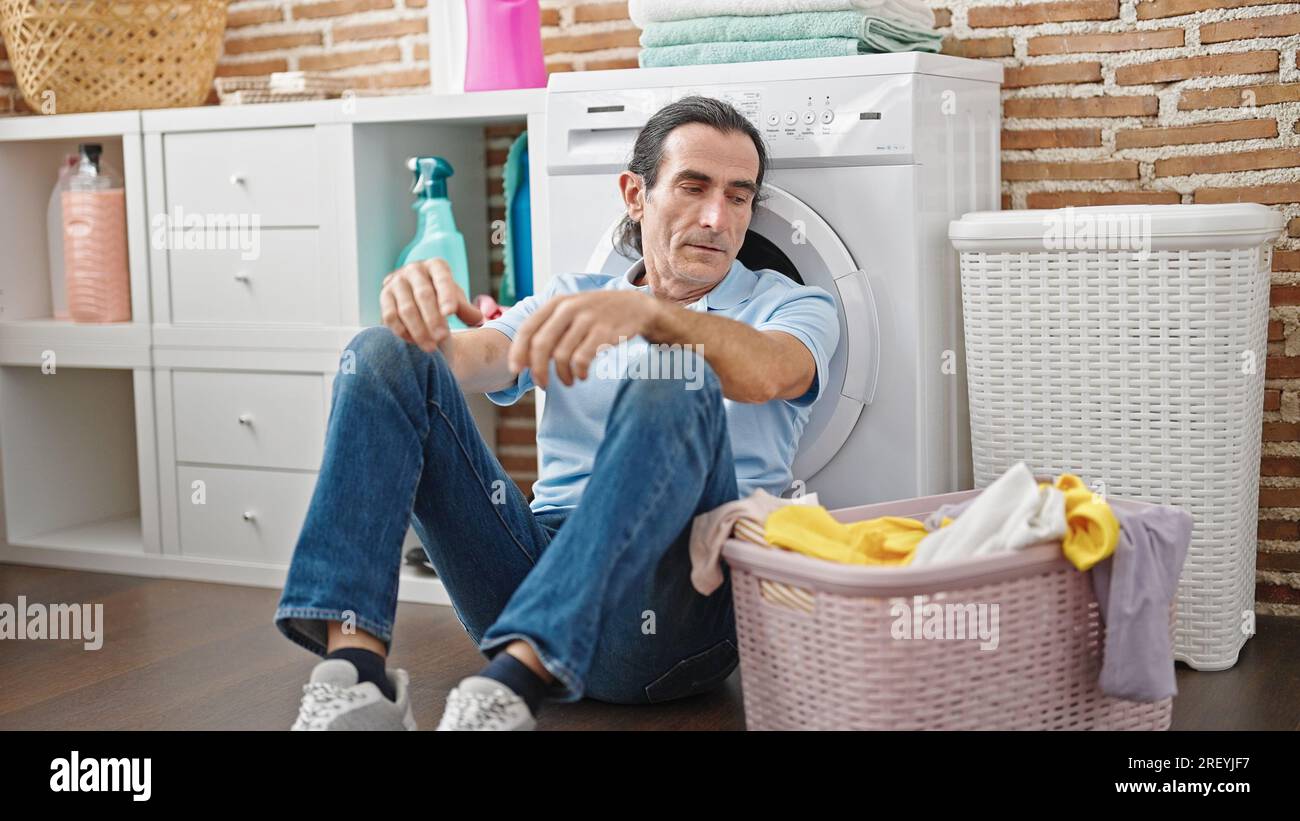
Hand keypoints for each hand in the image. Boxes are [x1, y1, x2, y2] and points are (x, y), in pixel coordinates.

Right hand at [379, 258, 482, 351]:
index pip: (442, 280)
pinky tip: (413, 342)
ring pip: (406, 308)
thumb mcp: (455, 297)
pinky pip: (390, 315)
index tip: (450, 313)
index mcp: (436, 266)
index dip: (446, 296)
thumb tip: (477, 318)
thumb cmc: (440, 294)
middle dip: (433, 319)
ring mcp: (396, 281)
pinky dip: (401, 331)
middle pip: (423, 295)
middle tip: (441, 338)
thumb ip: (464, 308)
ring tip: (430, 347)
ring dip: (418, 330)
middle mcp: (414, 269)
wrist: (414, 291)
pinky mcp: (384, 296)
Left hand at [509, 291, 661, 387]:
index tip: (516, 370)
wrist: (635, 306)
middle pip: (541, 345)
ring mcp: (587, 319)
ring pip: (561, 355)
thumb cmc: (597, 314)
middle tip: (541, 384)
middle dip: (537, 370)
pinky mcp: (604, 332)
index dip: (518, 352)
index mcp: (556, 303)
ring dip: (561, 375)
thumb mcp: (570, 311)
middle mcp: (569, 308)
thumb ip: (549, 329)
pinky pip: (582, 359)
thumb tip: (525, 358)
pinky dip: (578, 372)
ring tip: (568, 380)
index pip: (528, 329)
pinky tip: (581, 375)